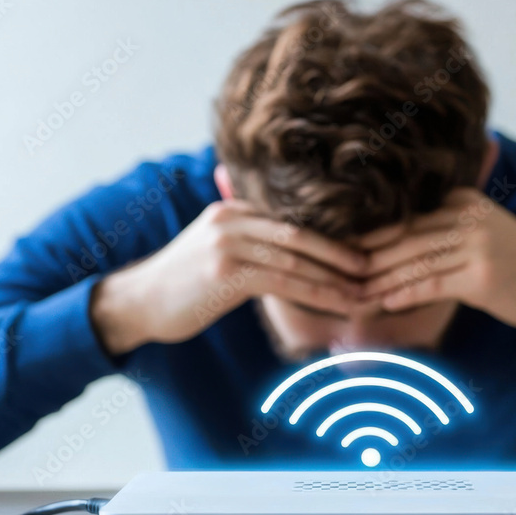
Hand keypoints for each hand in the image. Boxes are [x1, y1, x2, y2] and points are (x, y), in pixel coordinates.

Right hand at [90, 199, 367, 353]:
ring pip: (296, 259)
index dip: (330, 237)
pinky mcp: (225, 271)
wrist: (139, 302)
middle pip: (301, 234)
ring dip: (335, 278)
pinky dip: (317, 294)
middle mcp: (233, 218)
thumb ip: (251, 246)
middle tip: (375, 268)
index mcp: (235, 209)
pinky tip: (339, 305)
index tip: (362, 250)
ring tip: (364, 292)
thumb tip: (291, 258)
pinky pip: (283, 282)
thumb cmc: (183, 285)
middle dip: (343, 253)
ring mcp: (228, 243)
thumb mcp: (216, 252)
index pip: (293, 220)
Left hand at [354, 187, 515, 333]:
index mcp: (462, 201)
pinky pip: (432, 283)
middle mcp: (467, 217)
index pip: (407, 219)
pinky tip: (386, 303)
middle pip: (405, 239)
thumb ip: (443, 232)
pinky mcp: (480, 275)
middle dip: (369, 260)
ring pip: (414, 262)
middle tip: (340, 275)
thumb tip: (393, 248)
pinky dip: (405, 293)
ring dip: (381, 282)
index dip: (373, 238)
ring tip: (355, 295)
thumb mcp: (481, 233)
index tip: (345, 253)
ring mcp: (475, 245)